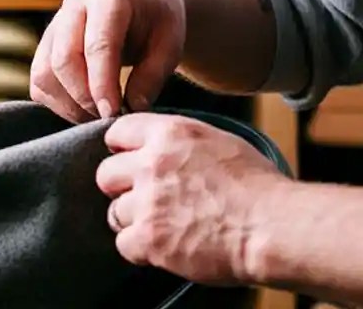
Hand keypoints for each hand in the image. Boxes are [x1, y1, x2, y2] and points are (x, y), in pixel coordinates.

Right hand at [31, 0, 187, 121]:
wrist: (143, 0)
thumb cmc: (158, 22)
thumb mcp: (170, 44)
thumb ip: (152, 75)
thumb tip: (133, 107)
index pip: (97, 46)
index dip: (102, 84)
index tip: (113, 113)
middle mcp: (74, 7)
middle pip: (64, 60)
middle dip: (84, 97)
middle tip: (110, 116)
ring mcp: (55, 24)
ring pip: (44, 73)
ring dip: (68, 103)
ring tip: (97, 115)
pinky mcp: (46, 44)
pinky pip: (39, 81)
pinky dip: (57, 102)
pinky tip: (84, 108)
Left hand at [96, 113, 288, 284]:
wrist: (276, 227)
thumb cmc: (260, 188)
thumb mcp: (219, 143)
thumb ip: (180, 143)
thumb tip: (157, 147)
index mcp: (170, 134)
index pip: (117, 132)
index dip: (122, 150)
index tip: (129, 162)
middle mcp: (151, 164)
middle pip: (106, 174)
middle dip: (121, 188)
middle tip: (145, 200)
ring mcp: (147, 202)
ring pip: (114, 212)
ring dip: (134, 221)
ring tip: (166, 227)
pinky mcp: (149, 238)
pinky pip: (124, 244)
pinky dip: (141, 250)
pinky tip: (166, 248)